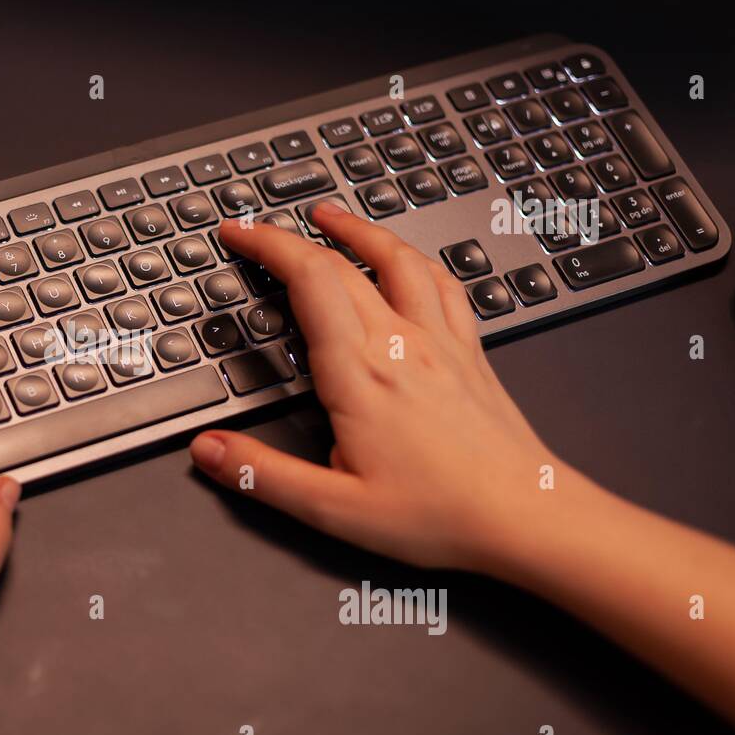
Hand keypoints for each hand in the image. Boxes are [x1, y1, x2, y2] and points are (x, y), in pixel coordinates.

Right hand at [190, 203, 570, 573]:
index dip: (266, 245)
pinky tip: (409, 260)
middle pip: (342, 264)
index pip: (307, 281)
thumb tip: (207, 451)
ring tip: (330, 217)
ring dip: (358, 230)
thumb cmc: (439, 516)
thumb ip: (263, 474)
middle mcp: (401, 344)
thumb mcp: (333, 509)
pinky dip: (416, 259)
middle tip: (259, 230)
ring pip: (398, 260)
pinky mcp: (470, 354)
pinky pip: (444, 285)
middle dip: (292, 237)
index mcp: (359, 373)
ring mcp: (441, 343)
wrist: (527, 518)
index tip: (238, 233)